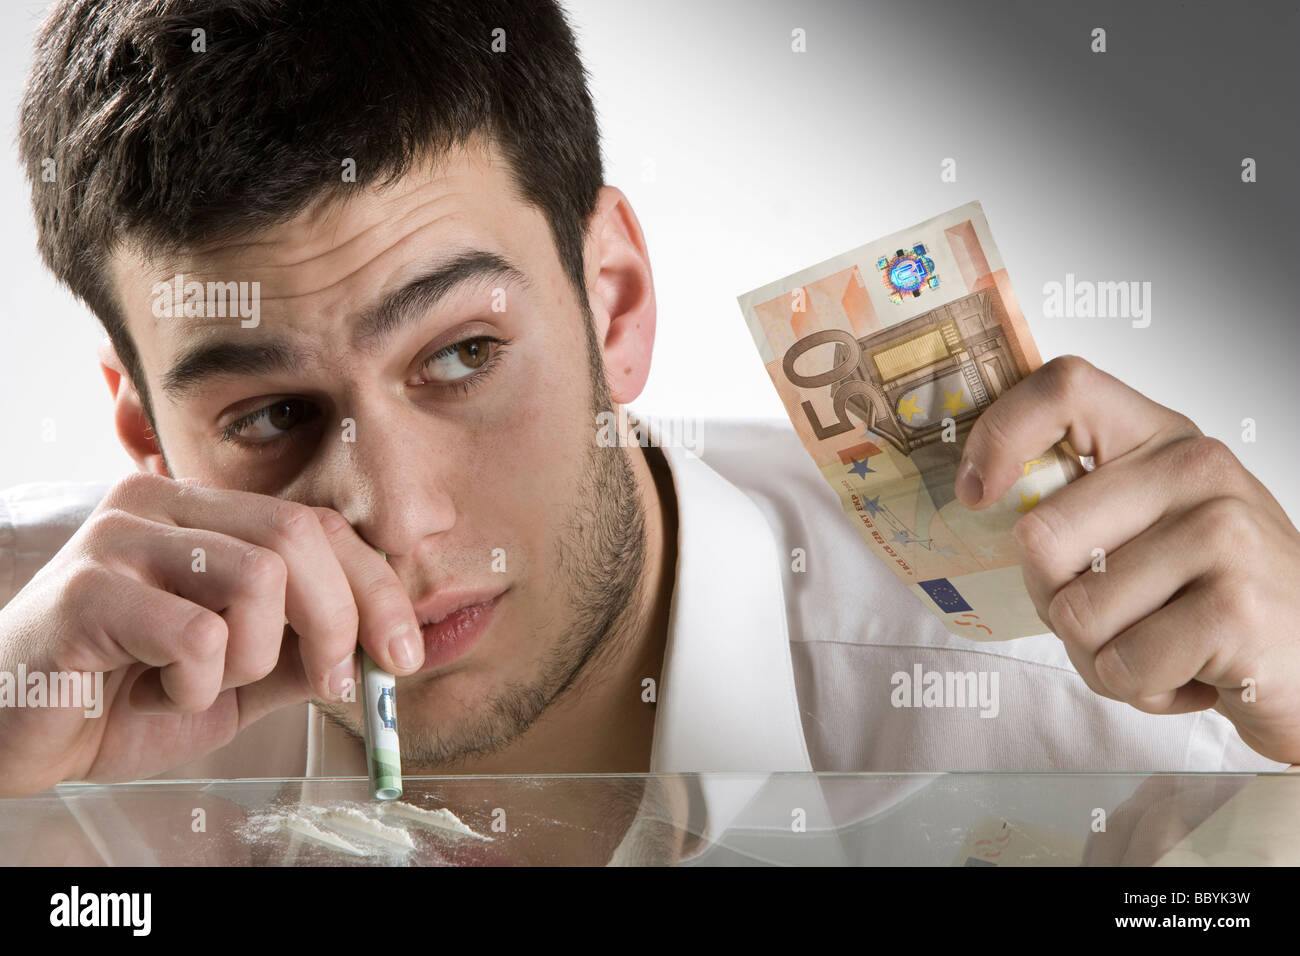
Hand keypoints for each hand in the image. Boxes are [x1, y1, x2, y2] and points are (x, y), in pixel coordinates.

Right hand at [0, 473, 423, 796]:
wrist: (14, 733)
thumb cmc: (122, 697)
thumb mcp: (236, 677)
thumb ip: (300, 652)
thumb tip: (383, 646)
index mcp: (201, 514)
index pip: (317, 524)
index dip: (375, 586)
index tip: (404, 652)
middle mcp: (159, 507)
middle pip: (297, 535)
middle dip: (339, 618)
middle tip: (335, 682)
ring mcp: (118, 540)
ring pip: (256, 578)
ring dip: (255, 656)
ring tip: (206, 684)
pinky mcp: (84, 591)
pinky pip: (196, 635)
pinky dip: (198, 684)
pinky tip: (158, 691)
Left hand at [957, 355, 1299, 763]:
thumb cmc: (1217, 597)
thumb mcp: (1152, 528)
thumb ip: (1081, 506)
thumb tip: (979, 499)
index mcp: (1163, 438)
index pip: (1065, 387)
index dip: (1000, 434)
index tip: (976, 493)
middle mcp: (1197, 470)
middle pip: (1042, 535)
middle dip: (1054, 601)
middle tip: (1114, 617)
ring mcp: (1222, 534)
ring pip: (1075, 614)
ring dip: (1100, 658)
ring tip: (1159, 647)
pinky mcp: (1234, 608)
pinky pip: (1121, 666)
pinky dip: (1141, 691)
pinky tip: (1190, 676)